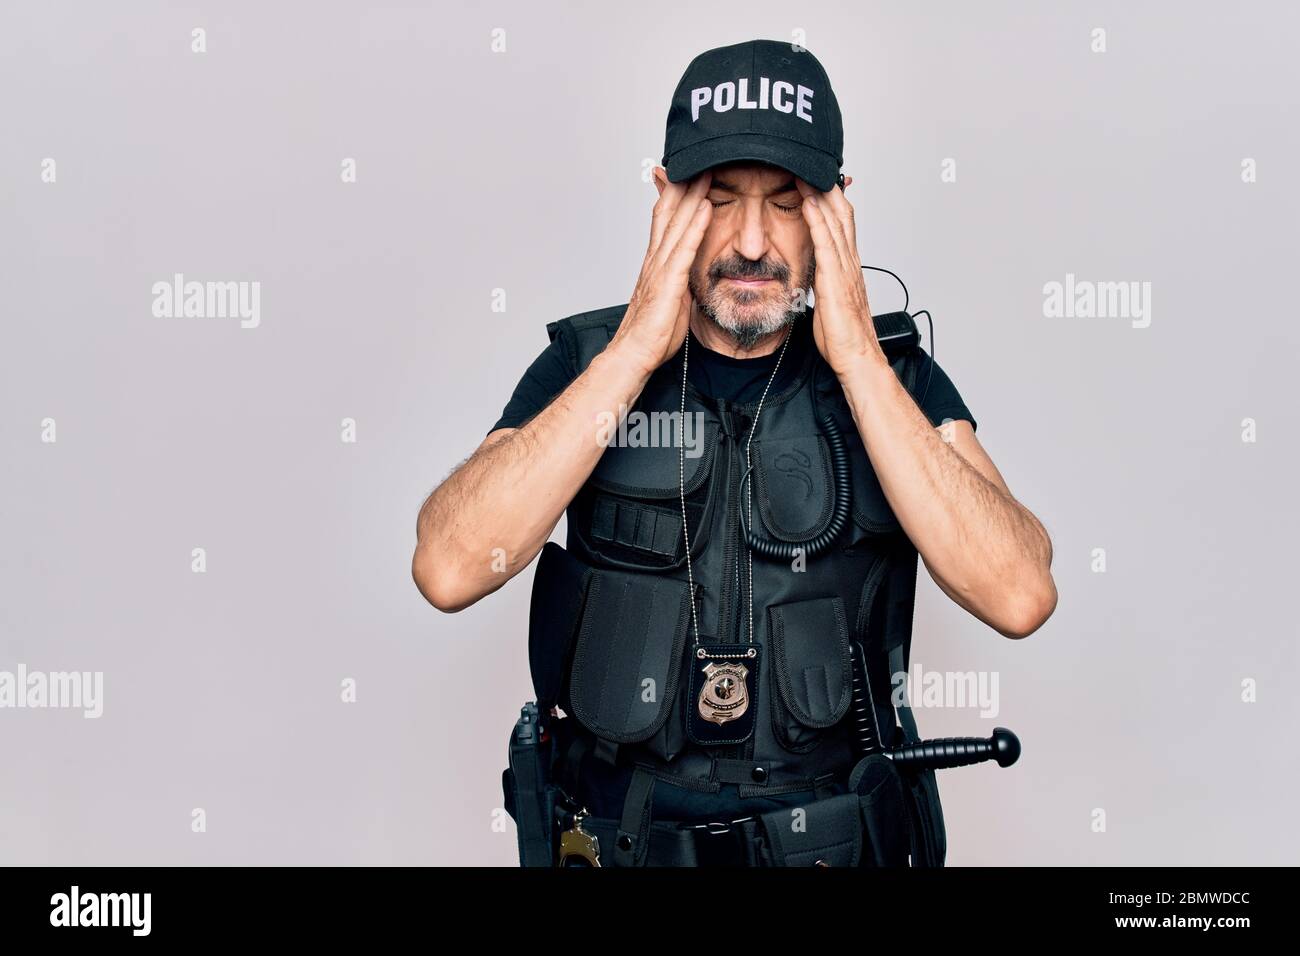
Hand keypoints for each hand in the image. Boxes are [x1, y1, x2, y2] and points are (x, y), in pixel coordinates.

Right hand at [608, 169, 712, 376]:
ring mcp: (660, 269)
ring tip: (709, 172)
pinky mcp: (667, 284)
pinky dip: (695, 226)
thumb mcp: (672, 300)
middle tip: (701, 160)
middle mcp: (655, 260)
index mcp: (657, 264)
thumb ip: (680, 281)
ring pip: (677, 224)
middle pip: (669, 213)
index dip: (677, 195)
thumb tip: (692, 273)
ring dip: (693, 196)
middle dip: (686, 185)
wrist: (634, 355)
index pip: (666, 220)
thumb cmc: (652, 335)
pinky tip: (706, 208)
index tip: (691, 174)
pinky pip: (684, 249)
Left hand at [795, 177, 886, 377]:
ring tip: (803, 172)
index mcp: (847, 268)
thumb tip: (812, 276)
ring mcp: (844, 270)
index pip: (841, 224)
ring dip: (819, 195)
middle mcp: (849, 263)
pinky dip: (816, 220)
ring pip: (835, 222)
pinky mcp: (835, 280)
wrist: (856, 359)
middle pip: (841, 214)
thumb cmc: (842, 338)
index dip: (830, 200)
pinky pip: (825, 243)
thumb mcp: (830, 303)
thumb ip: (824, 284)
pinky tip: (806, 202)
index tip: (816, 180)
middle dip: (826, 188)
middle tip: (809, 164)